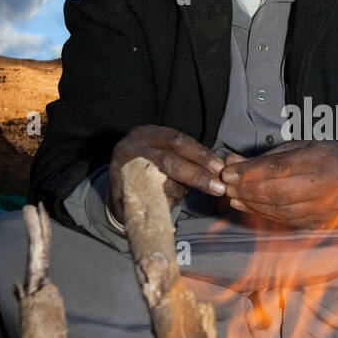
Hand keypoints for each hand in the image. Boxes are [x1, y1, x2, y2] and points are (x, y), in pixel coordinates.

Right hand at [108, 125, 225, 221]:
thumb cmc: (151, 168)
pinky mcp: (119, 194)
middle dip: (197, 176)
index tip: (219, 168)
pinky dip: (165, 204)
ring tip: (179, 193)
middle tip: (218, 187)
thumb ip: (189, 158)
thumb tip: (219, 169)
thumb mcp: (166, 153)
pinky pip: (151, 201)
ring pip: (161, 183)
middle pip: (168, 162)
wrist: (121, 189)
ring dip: (178, 192)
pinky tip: (167, 203)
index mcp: (145, 134)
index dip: (200, 155)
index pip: (176, 140)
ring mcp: (120, 171)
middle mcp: (130, 148)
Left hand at [219, 141, 337, 228]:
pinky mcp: (317, 223)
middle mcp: (326, 187)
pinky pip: (284, 220)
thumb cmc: (327, 160)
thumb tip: (232, 160)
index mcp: (323, 161)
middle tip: (227, 185)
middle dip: (248, 189)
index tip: (229, 171)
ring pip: (279, 209)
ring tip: (233, 195)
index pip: (280, 168)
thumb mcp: (302, 148)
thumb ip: (267, 157)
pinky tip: (246, 206)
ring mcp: (322, 209)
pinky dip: (261, 213)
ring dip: (251, 203)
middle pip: (278, 192)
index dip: (250, 172)